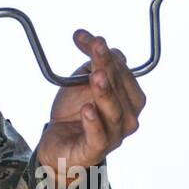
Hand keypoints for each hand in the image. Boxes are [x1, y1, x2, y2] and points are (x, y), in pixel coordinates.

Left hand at [38, 30, 145, 183]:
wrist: (59, 143)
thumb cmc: (76, 112)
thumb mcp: (82, 81)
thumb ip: (91, 61)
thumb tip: (92, 39)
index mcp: (129, 99)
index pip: (123, 72)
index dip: (107, 53)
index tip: (86, 38)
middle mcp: (127, 118)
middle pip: (120, 89)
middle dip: (108, 66)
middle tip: (96, 48)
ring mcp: (114, 136)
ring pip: (114, 113)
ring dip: (105, 93)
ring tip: (96, 77)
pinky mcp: (95, 151)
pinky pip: (99, 138)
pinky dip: (94, 123)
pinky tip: (87, 110)